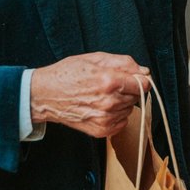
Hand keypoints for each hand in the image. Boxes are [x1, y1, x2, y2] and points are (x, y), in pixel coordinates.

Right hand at [29, 52, 149, 137]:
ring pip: (129, 109)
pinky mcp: (101, 131)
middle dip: (128, 89)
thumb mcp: (95, 58)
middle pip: (137, 96)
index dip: (139, 79)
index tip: (132, 78)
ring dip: (121, 102)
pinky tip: (100, 107)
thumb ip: (124, 63)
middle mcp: (109, 102)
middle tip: (109, 84)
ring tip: (101, 95)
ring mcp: (105, 119)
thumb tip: (144, 71)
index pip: (143, 84)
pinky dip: (116, 115)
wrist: (45, 95)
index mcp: (110, 81)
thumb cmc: (67, 74)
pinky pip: (122, 122)